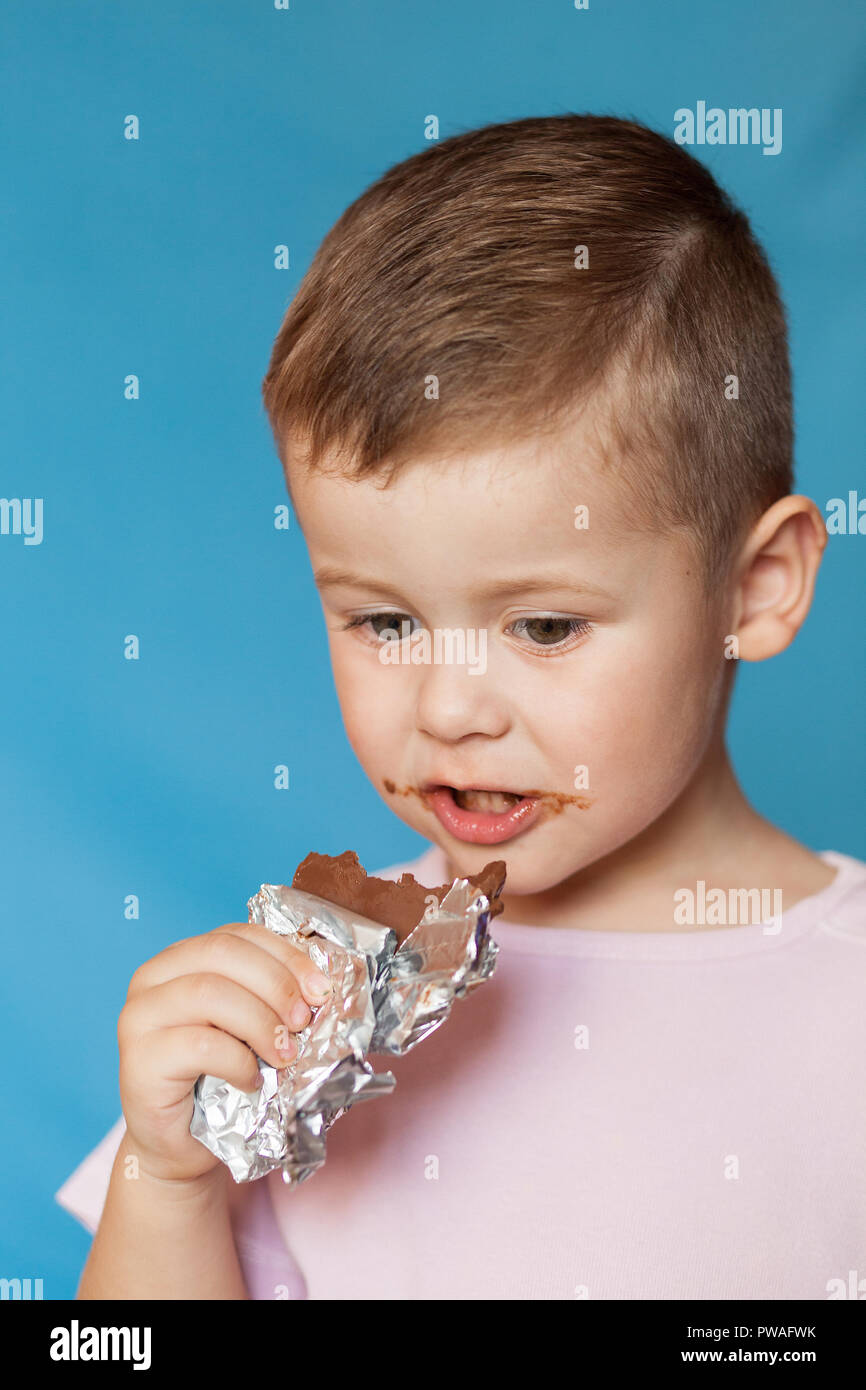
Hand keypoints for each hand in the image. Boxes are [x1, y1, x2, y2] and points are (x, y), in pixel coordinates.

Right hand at [117, 921, 330, 1182]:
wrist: (180, 1147)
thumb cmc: (219, 1080)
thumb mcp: (249, 1026)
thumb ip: (268, 996)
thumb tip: (320, 985)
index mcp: (181, 958)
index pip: (238, 935)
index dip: (285, 955)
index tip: (321, 988)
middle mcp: (152, 977)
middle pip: (223, 953)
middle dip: (276, 983)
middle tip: (305, 1020)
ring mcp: (139, 1016)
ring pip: (210, 993)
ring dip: (261, 1023)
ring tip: (285, 1055)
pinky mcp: (139, 1059)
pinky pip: (200, 1045)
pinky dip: (238, 1061)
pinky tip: (251, 1080)